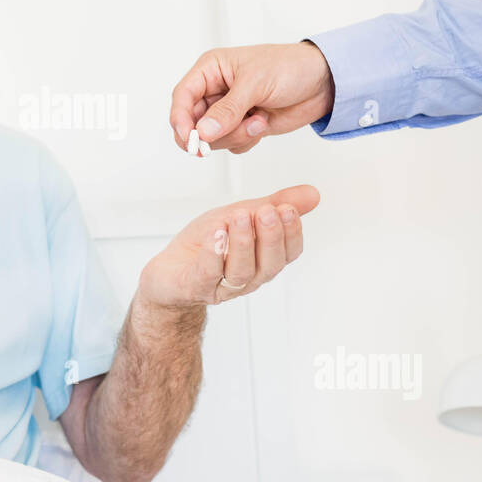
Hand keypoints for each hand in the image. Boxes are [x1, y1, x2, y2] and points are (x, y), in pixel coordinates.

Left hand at [137, 184, 319, 311]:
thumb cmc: (207, 243)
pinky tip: (216, 234)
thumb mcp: (243, 215)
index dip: (291, 233)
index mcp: (263, 260)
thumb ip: (275, 205)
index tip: (287, 209)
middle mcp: (248, 277)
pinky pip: (209, 274)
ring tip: (239, 217)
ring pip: (241, 270)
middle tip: (267, 212)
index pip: (288, 253)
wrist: (168, 270)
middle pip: (269, 264)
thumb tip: (313, 195)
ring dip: (243, 243)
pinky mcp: (196, 286)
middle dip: (271, 237)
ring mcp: (222, 286)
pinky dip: (214, 254)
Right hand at [169, 42, 335, 154]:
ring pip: (212, 137)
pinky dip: (246, 140)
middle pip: (193, 122)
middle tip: (226, 136)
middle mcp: (215, 91)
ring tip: (258, 120)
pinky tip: (263, 122)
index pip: (182, 97)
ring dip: (235, 135)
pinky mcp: (243, 126)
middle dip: (210, 133)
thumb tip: (203, 131)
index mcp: (211, 70)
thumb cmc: (290, 67)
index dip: (181, 119)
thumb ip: (228, 110)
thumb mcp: (256, 83)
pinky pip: (231, 144)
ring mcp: (229, 111)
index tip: (190, 138)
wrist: (323, 83)